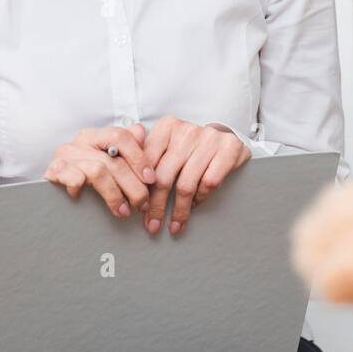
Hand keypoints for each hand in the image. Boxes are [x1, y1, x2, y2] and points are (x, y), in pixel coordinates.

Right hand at [43, 123, 156, 219]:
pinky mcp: (53, 171)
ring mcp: (66, 156)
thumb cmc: (89, 177)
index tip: (151, 180)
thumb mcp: (111, 161)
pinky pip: (74, 177)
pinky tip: (89, 202)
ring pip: (99, 171)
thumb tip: (141, 131)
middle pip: (114, 160)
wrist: (54, 194)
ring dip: (115, 195)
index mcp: (98, 135)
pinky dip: (85, 189)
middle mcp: (81, 142)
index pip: (122, 136)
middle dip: (133, 186)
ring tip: (124, 211)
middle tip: (143, 205)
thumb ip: (128, 148)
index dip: (139, 158)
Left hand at [141, 115, 251, 235]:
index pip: (147, 163)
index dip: (141, 190)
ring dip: (180, 210)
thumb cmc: (190, 146)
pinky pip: (209, 183)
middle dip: (157, 206)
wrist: (225, 137)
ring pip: (186, 184)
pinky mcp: (228, 148)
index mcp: (167, 127)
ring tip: (175, 225)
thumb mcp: (167, 144)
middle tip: (153, 225)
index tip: (139, 209)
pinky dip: (200, 199)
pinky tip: (195, 205)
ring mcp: (209, 138)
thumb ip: (146, 156)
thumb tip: (124, 183)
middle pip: (164, 177)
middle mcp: (187, 130)